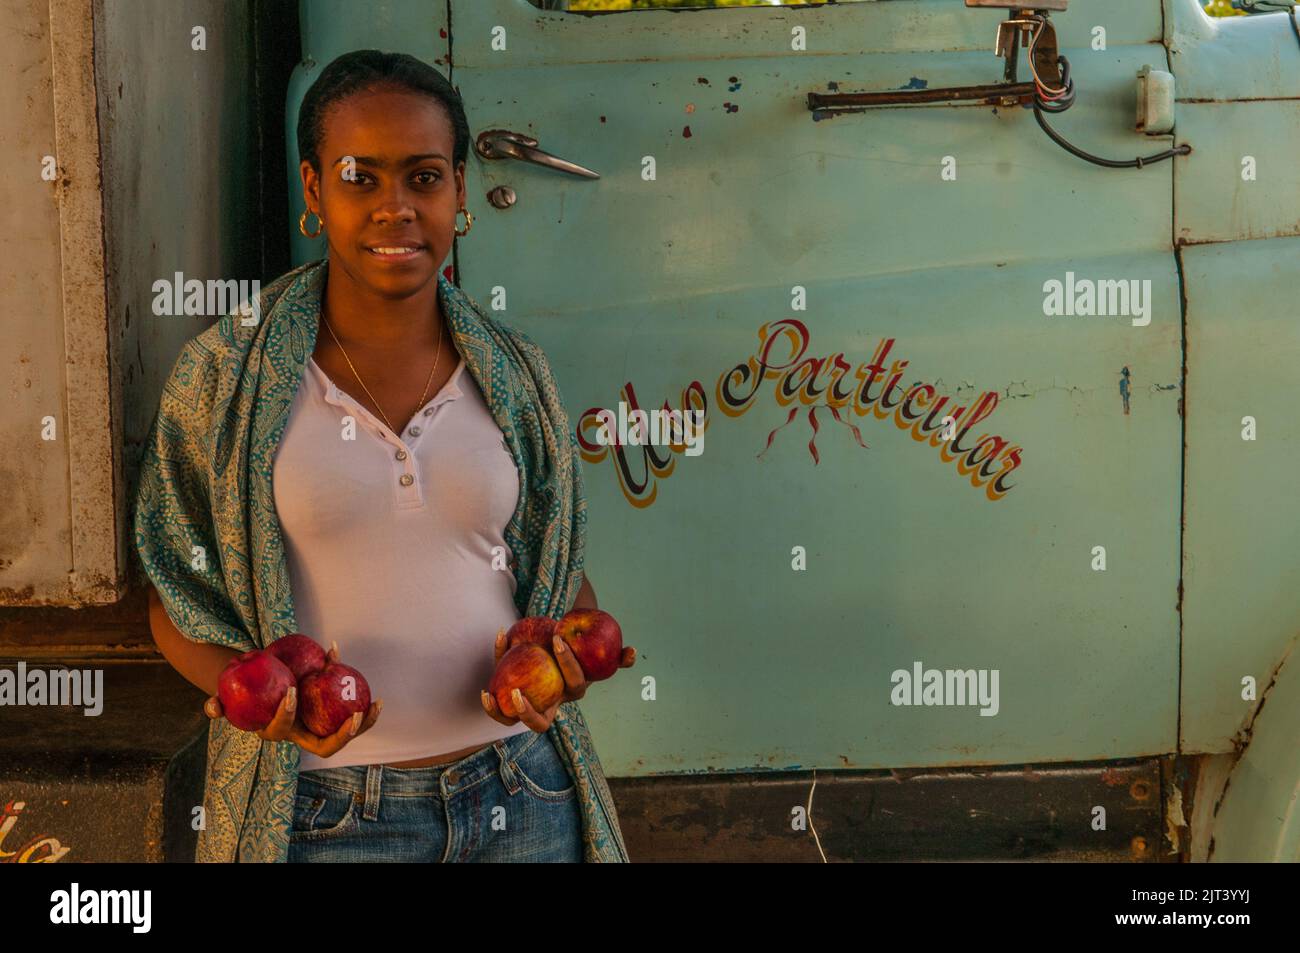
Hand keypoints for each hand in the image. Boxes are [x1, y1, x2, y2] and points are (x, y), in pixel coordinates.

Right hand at [204, 641, 382, 757]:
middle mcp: (301, 735)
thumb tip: (212, 708)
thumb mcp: (226, 698)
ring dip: (364, 724)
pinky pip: (350, 713)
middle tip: (355, 716)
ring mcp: (318, 727)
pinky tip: (368, 686)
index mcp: (278, 732)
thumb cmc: (244, 692)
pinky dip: (361, 702)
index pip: (283, 731)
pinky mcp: (331, 716)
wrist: (262, 686)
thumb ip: (217, 705)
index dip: (286, 715)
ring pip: (345, 735)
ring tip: (376, 704)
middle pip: (326, 747)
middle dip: (343, 736)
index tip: (290, 691)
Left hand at [480, 626, 636, 732]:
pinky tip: (484, 678)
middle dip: (528, 714)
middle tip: (517, 692)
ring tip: (489, 695)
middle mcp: (551, 705)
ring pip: (512, 719)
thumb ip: (617, 657)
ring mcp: (528, 706)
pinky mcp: (509, 699)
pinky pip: (498, 699)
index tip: (559, 640)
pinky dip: (490, 692)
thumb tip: (632, 653)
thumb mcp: (599, 653)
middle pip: (540, 722)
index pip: (573, 685)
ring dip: (499, 713)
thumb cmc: (579, 650)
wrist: (555, 648)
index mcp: (572, 693)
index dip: (569, 665)